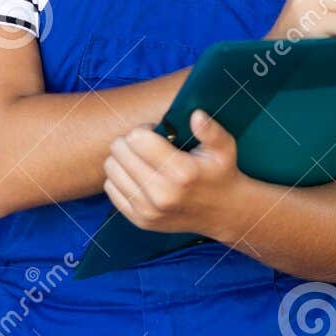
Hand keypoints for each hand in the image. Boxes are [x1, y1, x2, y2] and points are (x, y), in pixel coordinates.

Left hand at [102, 110, 245, 238]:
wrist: (223, 214)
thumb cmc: (221, 174)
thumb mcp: (225, 148)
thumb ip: (211, 130)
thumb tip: (196, 115)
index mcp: (182, 173)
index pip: (137, 139)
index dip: (145, 130)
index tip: (156, 134)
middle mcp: (162, 194)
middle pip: (120, 151)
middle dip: (130, 141)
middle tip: (147, 145)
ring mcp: (148, 210)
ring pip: (111, 168)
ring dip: (123, 158)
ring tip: (141, 159)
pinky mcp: (139, 220)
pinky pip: (110, 188)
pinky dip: (120, 177)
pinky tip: (138, 176)